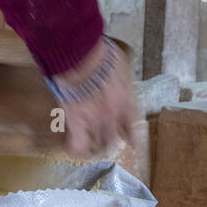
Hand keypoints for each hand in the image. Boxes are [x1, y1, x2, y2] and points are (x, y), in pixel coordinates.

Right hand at [56, 38, 137, 157]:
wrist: (82, 57)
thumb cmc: (103, 56)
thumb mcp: (123, 67)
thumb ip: (124, 81)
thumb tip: (121, 81)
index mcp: (128, 103)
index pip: (133, 129)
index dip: (131, 139)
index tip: (130, 143)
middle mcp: (115, 117)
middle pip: (115, 140)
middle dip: (110, 142)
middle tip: (104, 142)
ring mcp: (96, 122)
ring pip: (98, 146)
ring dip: (94, 147)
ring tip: (89, 147)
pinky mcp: (76, 123)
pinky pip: (78, 146)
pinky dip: (76, 150)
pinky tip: (72, 149)